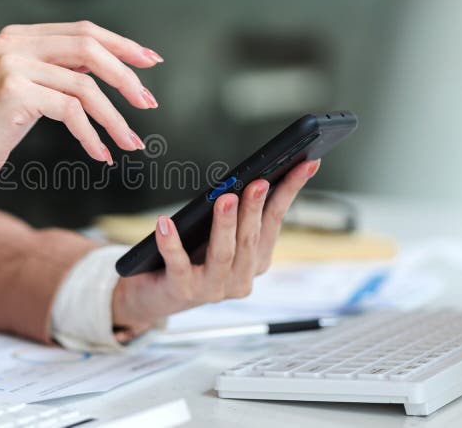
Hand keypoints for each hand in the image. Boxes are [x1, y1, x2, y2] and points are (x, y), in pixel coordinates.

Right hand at [0, 21, 162, 221]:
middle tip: (148, 102)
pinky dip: (92, 135)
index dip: (121, 44)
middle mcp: (15, 44)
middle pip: (89, 48)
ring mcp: (13, 65)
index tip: (150, 61)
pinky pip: (71, 111)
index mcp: (19, 37)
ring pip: (85, 85)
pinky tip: (100, 153)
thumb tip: (109, 71)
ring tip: (130, 141)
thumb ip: (57, 73)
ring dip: (115, 117)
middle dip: (126, 76)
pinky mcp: (14, 93)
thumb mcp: (26, 90)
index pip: (83, 30)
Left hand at [110, 159, 320, 339]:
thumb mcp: (220, 236)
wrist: (157, 295)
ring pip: (223, 253)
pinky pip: (178, 264)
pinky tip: (164, 223)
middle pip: (250, 238)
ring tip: (224, 199)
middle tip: (258, 182)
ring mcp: (213, 288)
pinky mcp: (182, 290)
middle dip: (255, 208)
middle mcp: (240, 278)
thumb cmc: (192, 257)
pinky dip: (172, 243)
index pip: (275, 220)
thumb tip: (248, 176)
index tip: (304, 165)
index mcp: (256, 261)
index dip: (289, 191)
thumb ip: (235, 214)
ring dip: (225, 225)